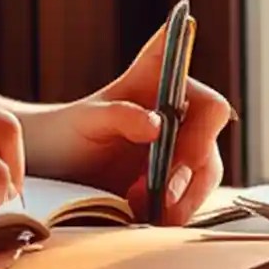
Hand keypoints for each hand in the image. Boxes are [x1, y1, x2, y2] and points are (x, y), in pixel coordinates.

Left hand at [24, 24, 232, 224]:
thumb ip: (118, 116)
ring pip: (208, 168)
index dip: (183, 59)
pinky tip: (146, 213)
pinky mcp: (185, 178)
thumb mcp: (85, 122)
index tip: (169, 100)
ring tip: (142, 206)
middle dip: (189, 164)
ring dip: (183, 194)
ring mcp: (186, 144)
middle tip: (164, 192)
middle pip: (208, 127)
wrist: (59, 173)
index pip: (180, 55)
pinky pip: (196, 196)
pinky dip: (176, 210)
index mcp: (158, 78)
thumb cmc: (69, 134)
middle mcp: (180, 107)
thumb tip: (156, 124)